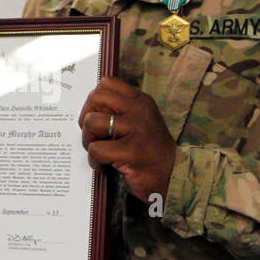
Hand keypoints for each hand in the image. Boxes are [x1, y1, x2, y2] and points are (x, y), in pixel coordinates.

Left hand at [78, 76, 176, 202]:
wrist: (174, 176)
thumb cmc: (151, 152)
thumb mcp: (140, 122)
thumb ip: (120, 111)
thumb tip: (89, 109)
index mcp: (141, 101)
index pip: (107, 83)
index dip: (94, 101)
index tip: (96, 117)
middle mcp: (139, 110)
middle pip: (96, 98)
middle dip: (86, 118)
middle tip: (94, 136)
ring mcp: (137, 129)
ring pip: (92, 122)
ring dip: (87, 140)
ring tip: (99, 153)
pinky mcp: (132, 151)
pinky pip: (96, 149)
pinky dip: (94, 161)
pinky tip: (104, 167)